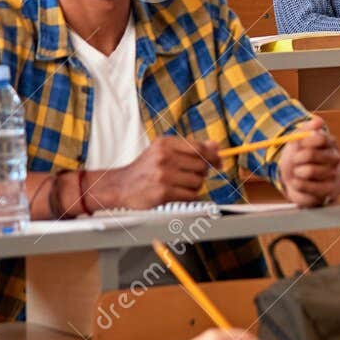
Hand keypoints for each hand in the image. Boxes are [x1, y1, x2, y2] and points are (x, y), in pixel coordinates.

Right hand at [89, 136, 218, 209]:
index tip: (218, 162)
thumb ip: (190, 148)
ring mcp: (164, 175)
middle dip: (201, 173)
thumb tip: (216, 146)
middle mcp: (164, 157)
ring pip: (198, 182)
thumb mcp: (164, 151)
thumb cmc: (146, 168)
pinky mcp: (163, 192)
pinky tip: (178, 194)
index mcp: (165, 143)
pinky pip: (191, 195)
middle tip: (190, 176)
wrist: (120, 186)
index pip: (199, 148)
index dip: (213, 156)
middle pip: (202, 166)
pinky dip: (189, 196)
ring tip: (180, 185)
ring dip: (194, 186)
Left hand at [276, 116, 339, 206]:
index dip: (305, 141)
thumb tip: (318, 120)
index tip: (299, 144)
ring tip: (298, 173)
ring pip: (308, 172)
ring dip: (296, 173)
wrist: (294, 177)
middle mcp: (335, 159)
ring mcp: (333, 176)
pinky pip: (309, 188)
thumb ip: (307, 128)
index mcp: (330, 143)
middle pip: (311, 155)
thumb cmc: (297, 156)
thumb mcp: (298, 139)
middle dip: (297, 157)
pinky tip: (300, 183)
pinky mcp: (329, 192)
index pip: (320, 138)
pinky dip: (298, 186)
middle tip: (295, 160)